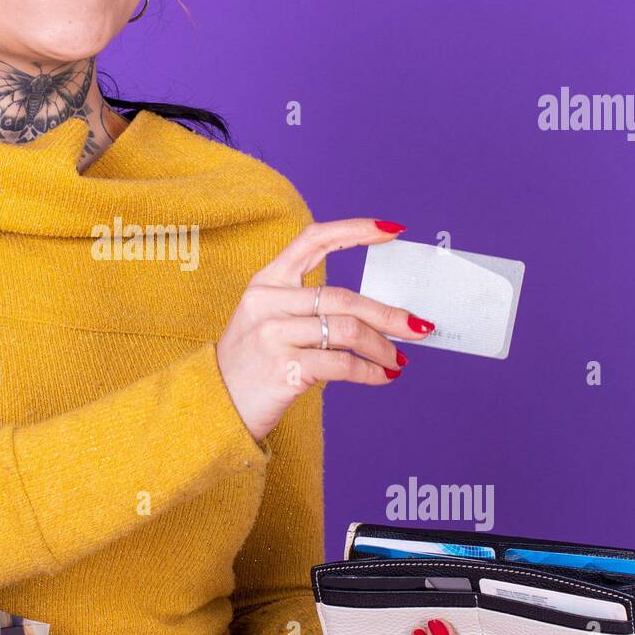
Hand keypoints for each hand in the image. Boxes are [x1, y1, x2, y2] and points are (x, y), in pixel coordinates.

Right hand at [215, 217, 434, 441]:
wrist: (215, 403)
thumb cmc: (251, 361)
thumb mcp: (267, 319)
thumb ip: (306, 305)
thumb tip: (371, 312)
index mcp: (266, 282)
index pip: (313, 240)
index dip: (354, 230)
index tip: (391, 230)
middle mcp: (268, 302)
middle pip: (343, 297)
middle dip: (388, 314)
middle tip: (418, 326)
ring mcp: (273, 335)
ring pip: (347, 331)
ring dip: (382, 347)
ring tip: (397, 359)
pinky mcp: (283, 368)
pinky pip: (341, 365)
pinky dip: (370, 372)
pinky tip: (382, 377)